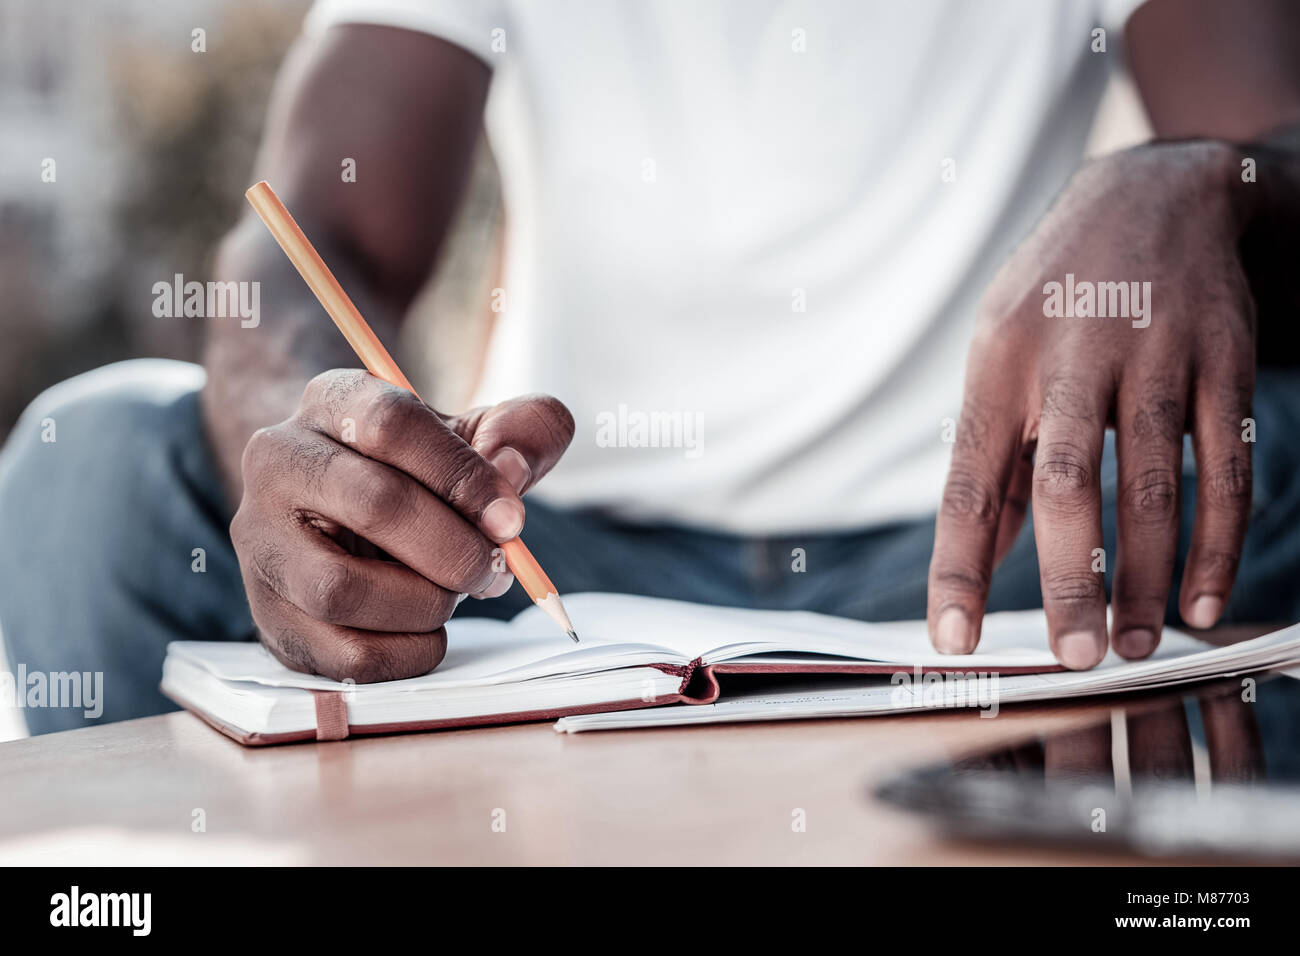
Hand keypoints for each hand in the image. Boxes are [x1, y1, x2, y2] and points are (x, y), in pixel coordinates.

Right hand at [230, 369, 574, 681]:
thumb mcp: (477, 435)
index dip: (463, 476)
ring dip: (426, 603)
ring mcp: (261, 543)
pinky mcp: (268, 617)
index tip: (511, 519)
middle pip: (373, 504)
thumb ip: (521, 431)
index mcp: (331, 402)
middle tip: (495, 568)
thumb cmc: (420, 473)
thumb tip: (512, 469)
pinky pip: (344, 654)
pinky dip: (408, 652)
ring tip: (452, 594)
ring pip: (343, 589)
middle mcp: (278, 463)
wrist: (344, 512)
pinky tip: (426, 629)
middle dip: (455, 548)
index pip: (391, 423)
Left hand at [928, 142, 1254, 668]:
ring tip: (1137, 644)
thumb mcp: (1000, 358)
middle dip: (1071, 581)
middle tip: (1076, 657)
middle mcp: (1070, 358)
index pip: (970, 483)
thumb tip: (983, 557)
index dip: (959, 566)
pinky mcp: (1221, 360)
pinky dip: (1217, 541)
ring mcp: (1154, 355)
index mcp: (997, 365)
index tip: (951, 638)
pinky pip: (1226, 465)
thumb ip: (997, 459)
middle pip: (1067, 485)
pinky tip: (1204, 599)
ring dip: (1148, 577)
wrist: (1152, 196)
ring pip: (1152, 486)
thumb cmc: (1055, 300)